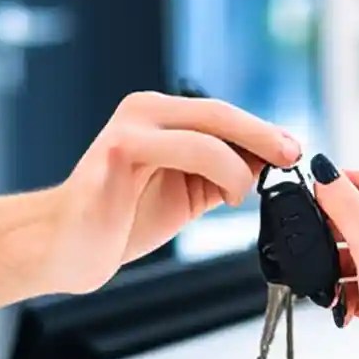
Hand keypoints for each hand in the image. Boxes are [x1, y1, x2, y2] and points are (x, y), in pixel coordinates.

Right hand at [44, 91, 299, 293]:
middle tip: (293, 155)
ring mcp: (130, 127)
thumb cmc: (118, 221)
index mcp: (157, 116)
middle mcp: (144, 111)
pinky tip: (226, 194)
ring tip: (243, 192)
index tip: (293, 151)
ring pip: (210, 129)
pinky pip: (189, 150)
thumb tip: (268, 161)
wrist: (65, 247)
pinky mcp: (121, 150)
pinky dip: (222, 169)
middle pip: (220, 113)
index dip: (262, 131)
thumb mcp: (184, 191)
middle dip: (265, 135)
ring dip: (242, 163)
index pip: (222, 114)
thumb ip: (220, 172)